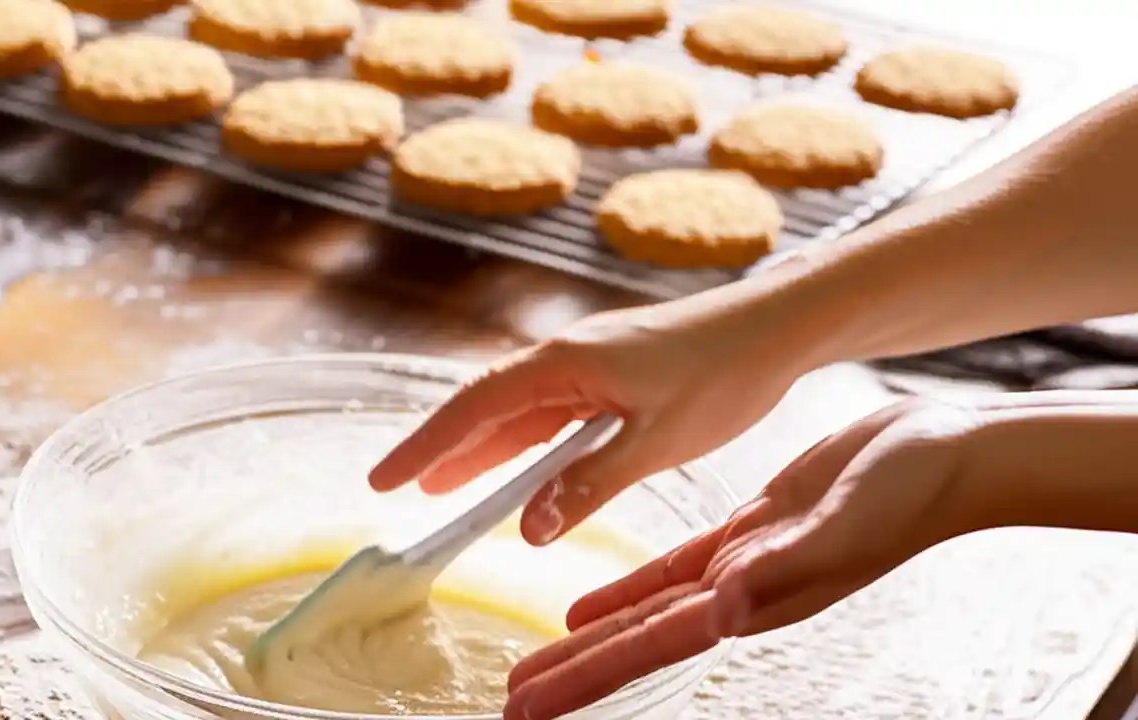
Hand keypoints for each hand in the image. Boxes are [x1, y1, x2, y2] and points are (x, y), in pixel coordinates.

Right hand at [369, 282, 818, 544]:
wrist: (777, 325)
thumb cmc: (725, 372)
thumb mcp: (657, 439)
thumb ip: (590, 482)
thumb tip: (529, 528)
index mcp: (564, 362)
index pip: (474, 407)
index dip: (425, 446)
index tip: (384, 479)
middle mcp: (566, 357)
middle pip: (487, 407)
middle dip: (443, 449)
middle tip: (402, 488)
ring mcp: (589, 364)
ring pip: (520, 413)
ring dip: (483, 450)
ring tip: (445, 485)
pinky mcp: (614, 374)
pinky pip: (555, 413)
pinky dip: (528, 445)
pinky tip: (521, 467)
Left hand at [503, 400, 980, 719]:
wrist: (942, 457)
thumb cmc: (909, 493)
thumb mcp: (844, 525)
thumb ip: (784, 567)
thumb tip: (723, 607)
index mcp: (753, 597)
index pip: (649, 646)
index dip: (588, 675)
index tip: (532, 704)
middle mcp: (740, 592)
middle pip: (635, 639)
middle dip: (573, 670)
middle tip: (516, 698)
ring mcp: (742, 565)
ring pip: (646, 608)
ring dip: (593, 636)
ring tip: (543, 656)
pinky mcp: (747, 532)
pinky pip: (671, 570)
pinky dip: (629, 586)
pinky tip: (594, 600)